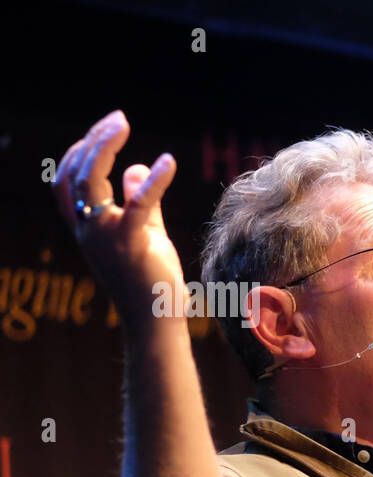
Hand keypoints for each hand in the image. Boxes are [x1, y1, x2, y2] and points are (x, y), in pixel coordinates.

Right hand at [51, 109, 184, 329]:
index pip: (65, 183)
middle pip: (75, 174)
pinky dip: (154, 179)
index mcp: (86, 228)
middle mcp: (88, 230)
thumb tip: (136, 167)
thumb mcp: (143, 233)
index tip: (99, 132)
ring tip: (121, 123)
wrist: (155, 321)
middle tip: (117, 119)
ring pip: (91, 182)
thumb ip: (138, 201)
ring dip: (103, 146)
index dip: (75, 153)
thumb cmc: (150, 280)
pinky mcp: (132, 244)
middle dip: (92, 141)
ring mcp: (106, 237)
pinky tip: (168, 161)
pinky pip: (139, 204)